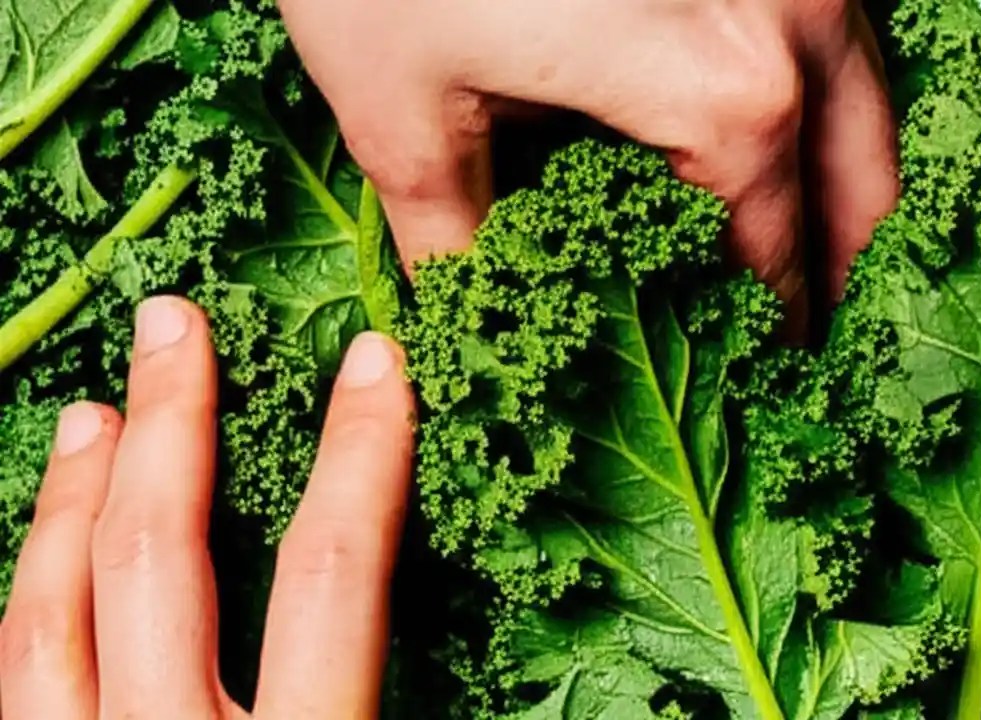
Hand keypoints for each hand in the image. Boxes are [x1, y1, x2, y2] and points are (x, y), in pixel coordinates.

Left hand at [0, 297, 415, 718]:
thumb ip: (399, 695)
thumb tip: (469, 626)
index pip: (330, 576)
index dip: (359, 458)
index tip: (376, 364)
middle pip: (156, 560)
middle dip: (168, 425)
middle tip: (171, 325)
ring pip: (48, 619)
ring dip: (71, 500)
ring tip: (87, 416)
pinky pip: (11, 679)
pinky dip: (33, 596)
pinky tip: (46, 561)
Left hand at [276, 0, 897, 324]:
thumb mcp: (407, 119)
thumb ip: (459, 245)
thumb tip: (474, 317)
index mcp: (722, 94)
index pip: (775, 249)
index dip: (774, 321)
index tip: (768, 369)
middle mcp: (794, 19)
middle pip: (864, 180)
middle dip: (845, 265)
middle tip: (811, 330)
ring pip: (871, 99)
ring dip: (851, 183)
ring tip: (812, 249)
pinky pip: (840, 33)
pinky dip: (830, 103)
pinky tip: (784, 135)